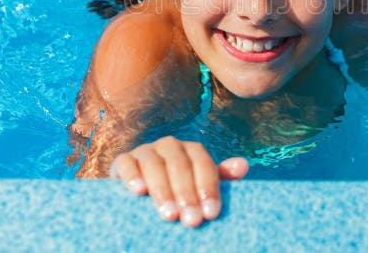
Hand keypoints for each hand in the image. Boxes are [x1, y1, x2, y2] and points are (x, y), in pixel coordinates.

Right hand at [109, 136, 248, 226]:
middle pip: (180, 165)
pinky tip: (138, 192)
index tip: (211, 214)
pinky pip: (126, 163)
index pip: (203, 164)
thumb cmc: (178, 188)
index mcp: (191, 150)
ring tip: (169, 214)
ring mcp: (145, 151)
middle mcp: (170, 146)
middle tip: (191, 221)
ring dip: (162, 189)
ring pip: (154, 164)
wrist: (139, 187)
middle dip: (187, 194)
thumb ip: (220, 176)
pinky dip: (132, 175)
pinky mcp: (123, 160)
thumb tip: (244, 166)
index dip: (208, 188)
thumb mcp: (199, 183)